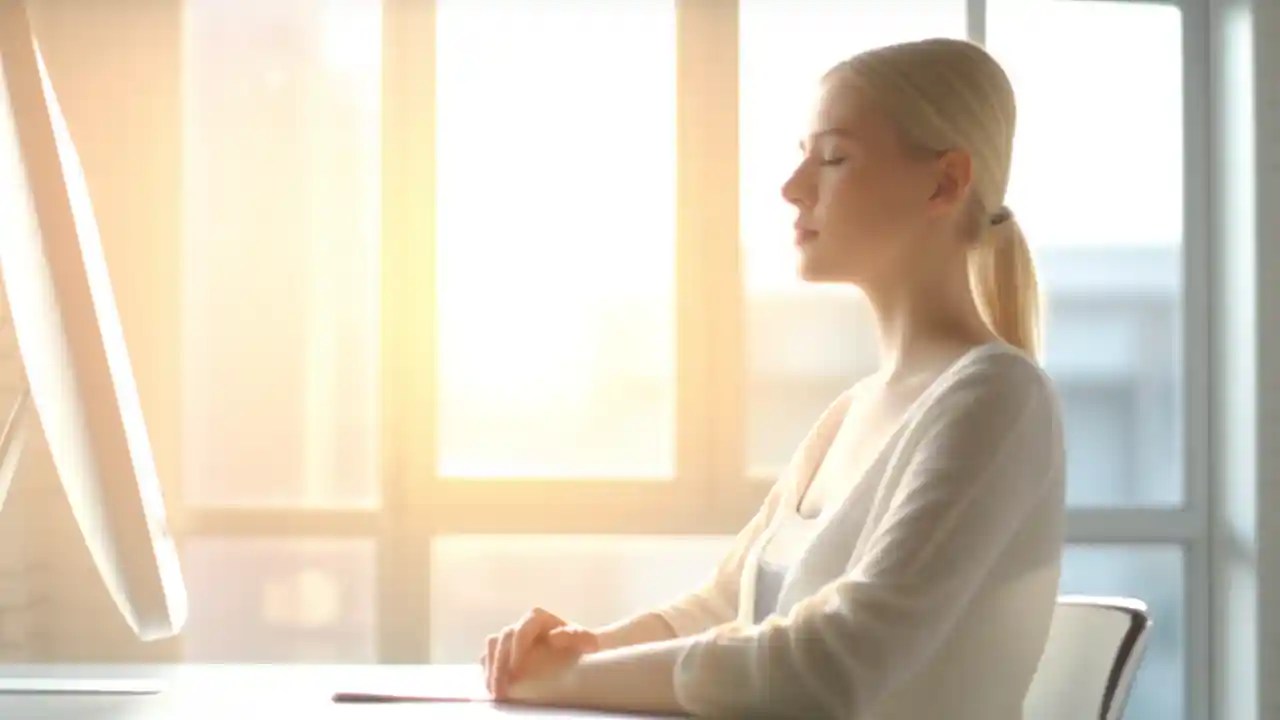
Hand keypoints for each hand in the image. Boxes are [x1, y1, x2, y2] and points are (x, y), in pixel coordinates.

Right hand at [480, 607, 599, 698]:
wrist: (577, 653)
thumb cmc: (581, 646)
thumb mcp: (585, 641)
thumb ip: (577, 636)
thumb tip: (553, 638)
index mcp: (539, 618)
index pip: (523, 628)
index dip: (517, 648)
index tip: (516, 671)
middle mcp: (522, 624)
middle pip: (503, 639)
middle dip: (500, 665)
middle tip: (501, 690)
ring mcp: (512, 637)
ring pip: (492, 645)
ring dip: (491, 669)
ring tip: (495, 692)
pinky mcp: (505, 651)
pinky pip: (488, 656)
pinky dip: (488, 671)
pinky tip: (493, 689)